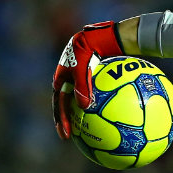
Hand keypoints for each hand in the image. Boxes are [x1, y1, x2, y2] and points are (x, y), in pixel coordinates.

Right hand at [51, 21, 124, 138]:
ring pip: (81, 101)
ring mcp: (81, 79)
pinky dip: (100, 107)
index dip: (61, 119)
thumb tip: (83, 107)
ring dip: (83, 115)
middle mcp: (70, 80)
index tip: (66, 135)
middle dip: (68, 121)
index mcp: (61, 78)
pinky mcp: (94, 79)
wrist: (103, 35)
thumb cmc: (91, 49)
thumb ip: (82, 86)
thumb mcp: (83, 67)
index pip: (59, 103)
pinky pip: (96, 96)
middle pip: (67, 105)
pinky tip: (113, 119)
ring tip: (90, 130)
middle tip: (72, 137)